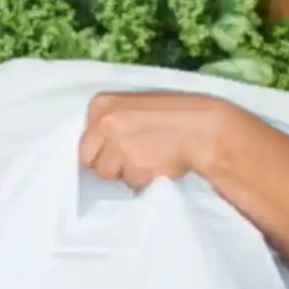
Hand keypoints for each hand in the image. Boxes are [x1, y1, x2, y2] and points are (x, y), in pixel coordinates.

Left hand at [79, 92, 236, 189]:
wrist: (203, 129)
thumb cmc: (173, 114)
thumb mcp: (135, 106)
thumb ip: (112, 122)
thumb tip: (99, 149)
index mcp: (101, 104)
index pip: (84, 137)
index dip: (102, 146)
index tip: (119, 144)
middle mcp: (104, 124)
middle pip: (89, 159)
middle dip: (108, 162)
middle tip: (134, 155)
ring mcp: (118, 148)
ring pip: (109, 175)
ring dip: (127, 172)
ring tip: (151, 158)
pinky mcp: (133, 171)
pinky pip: (131, 184)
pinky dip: (143, 180)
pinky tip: (159, 166)